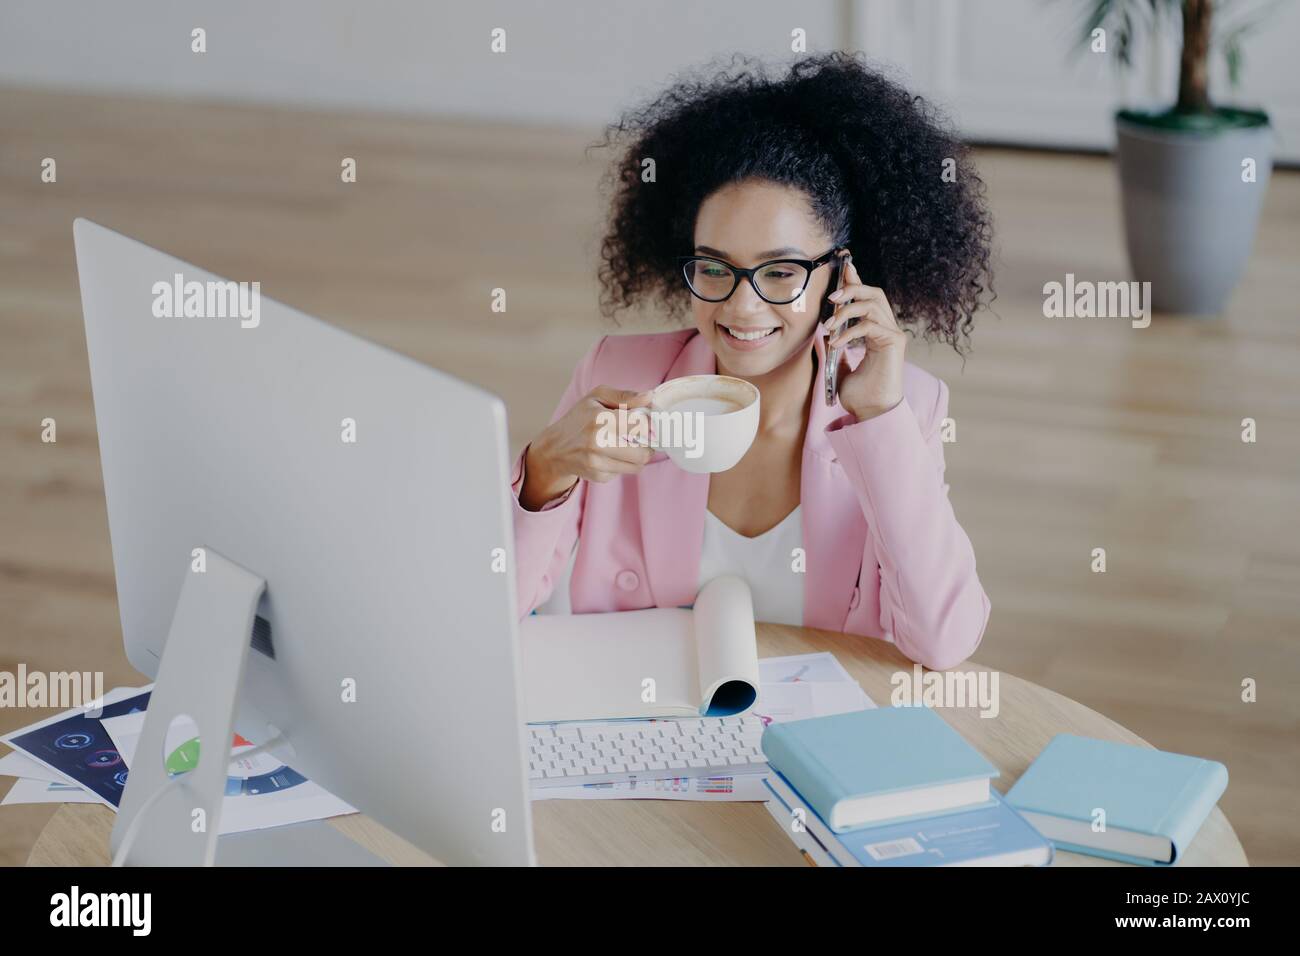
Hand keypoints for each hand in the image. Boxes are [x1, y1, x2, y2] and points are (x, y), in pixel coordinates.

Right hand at [520, 386, 654, 510]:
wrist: (554, 448)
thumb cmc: (579, 419)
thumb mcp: (597, 397)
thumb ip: (625, 396)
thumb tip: (649, 396)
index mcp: (600, 419)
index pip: (640, 425)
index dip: (649, 425)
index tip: (648, 423)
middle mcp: (598, 443)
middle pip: (643, 453)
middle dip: (647, 446)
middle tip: (641, 439)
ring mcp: (597, 462)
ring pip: (637, 466)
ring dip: (637, 457)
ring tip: (627, 446)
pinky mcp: (598, 476)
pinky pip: (624, 472)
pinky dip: (622, 464)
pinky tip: (611, 455)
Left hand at [825, 258, 905, 420]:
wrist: (871, 412)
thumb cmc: (859, 392)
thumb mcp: (841, 364)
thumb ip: (838, 344)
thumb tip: (824, 333)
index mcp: (875, 329)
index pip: (866, 296)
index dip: (855, 278)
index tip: (843, 263)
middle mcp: (887, 327)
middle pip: (874, 292)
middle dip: (852, 288)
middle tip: (831, 297)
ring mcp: (893, 334)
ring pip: (873, 303)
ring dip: (848, 309)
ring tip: (829, 324)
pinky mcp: (894, 342)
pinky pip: (870, 325)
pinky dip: (850, 330)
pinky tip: (836, 341)